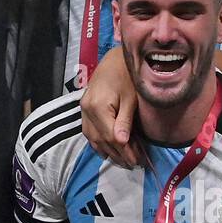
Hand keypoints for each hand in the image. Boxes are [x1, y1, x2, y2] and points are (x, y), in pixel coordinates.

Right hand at [79, 50, 138, 168]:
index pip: (111, 137)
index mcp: (98, 106)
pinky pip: (88, 131)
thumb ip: (125, 121)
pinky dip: (98, 143)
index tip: (138, 161)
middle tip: (134, 164)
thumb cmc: (127, 75)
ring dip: (108, 152)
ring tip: (123, 161)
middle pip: (101, 140)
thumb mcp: (131, 98)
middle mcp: (86, 110)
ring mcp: (83, 110)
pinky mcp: (84, 109)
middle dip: (118, 154)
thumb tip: (122, 142)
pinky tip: (108, 151)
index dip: (124, 151)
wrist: (114, 58)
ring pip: (93, 138)